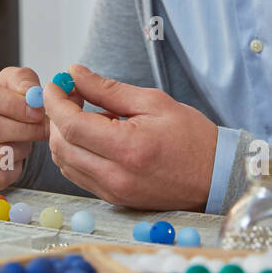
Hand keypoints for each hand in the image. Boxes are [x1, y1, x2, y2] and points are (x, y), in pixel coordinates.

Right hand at [0, 66, 49, 194]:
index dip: (13, 104)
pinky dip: (14, 168)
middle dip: (23, 128)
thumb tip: (32, 95)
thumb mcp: (8, 83)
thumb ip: (22, 80)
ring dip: (21, 148)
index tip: (37, 110)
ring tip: (26, 140)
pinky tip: (14, 158)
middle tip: (43, 127)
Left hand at [43, 63, 216, 210]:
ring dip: (64, 136)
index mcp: (128, 148)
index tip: (55, 85)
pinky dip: (75, 153)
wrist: (216, 176)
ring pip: (65, 163)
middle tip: (70, 95)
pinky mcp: (114, 199)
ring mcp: (113, 191)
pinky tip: (94, 137)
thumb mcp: (153, 102)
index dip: (55, 102)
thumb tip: (74, 73)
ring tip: (85, 114)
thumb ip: (108, 89)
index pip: (71, 125)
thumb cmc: (192, 137)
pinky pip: (78, 175)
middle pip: (61, 145)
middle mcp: (116, 176)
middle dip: (57, 117)